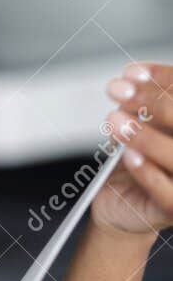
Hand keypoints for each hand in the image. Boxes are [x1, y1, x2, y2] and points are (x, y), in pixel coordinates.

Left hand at [98, 63, 172, 236]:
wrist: (121, 207)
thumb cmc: (136, 164)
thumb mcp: (140, 128)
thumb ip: (143, 110)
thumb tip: (131, 87)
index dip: (164, 79)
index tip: (132, 73)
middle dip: (153, 102)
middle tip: (121, 93)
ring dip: (145, 135)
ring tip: (116, 122)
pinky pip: (165, 189)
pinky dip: (145, 170)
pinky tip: (128, 155)